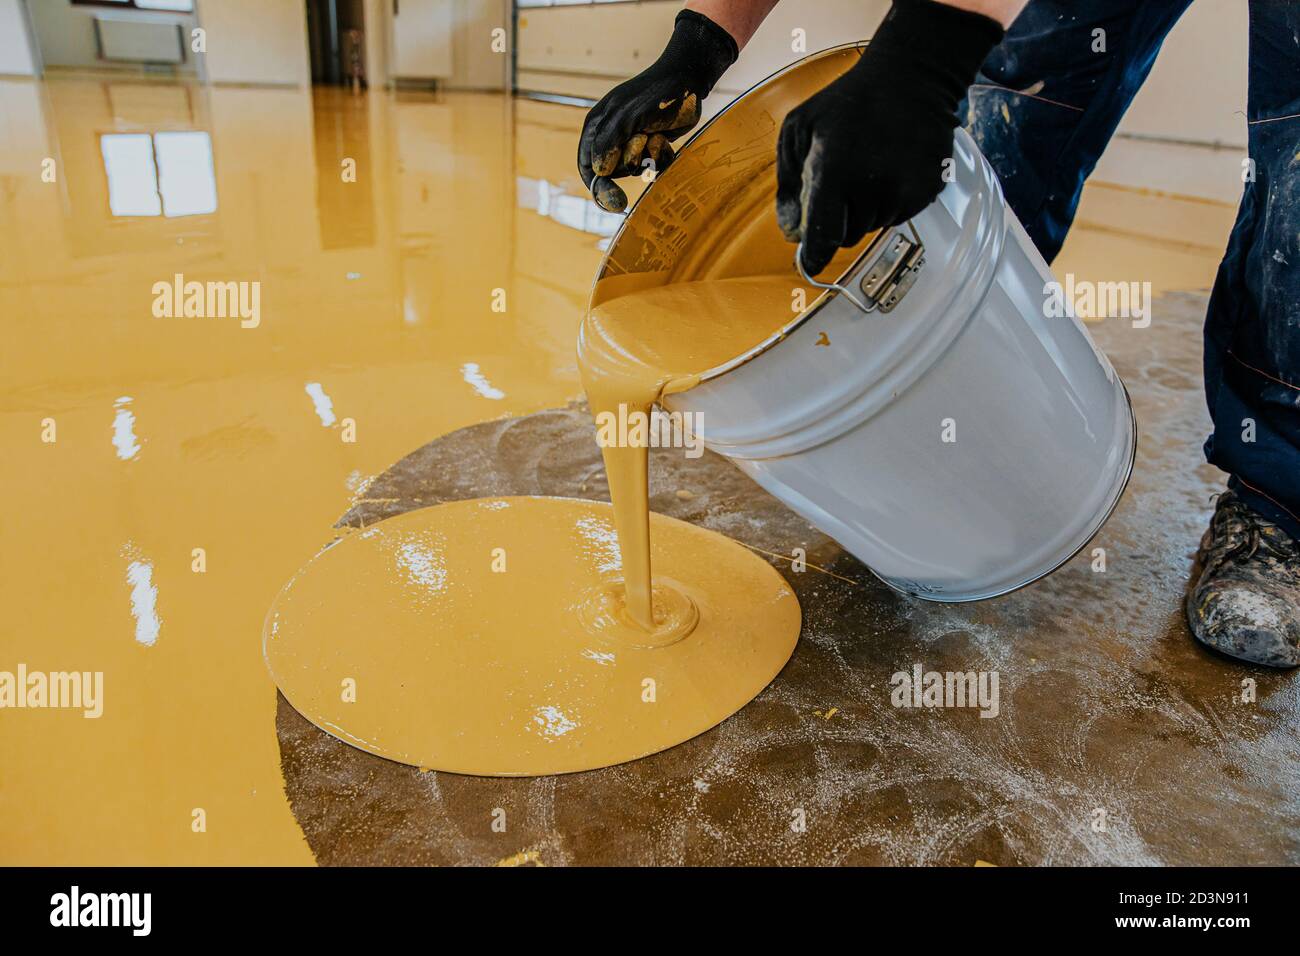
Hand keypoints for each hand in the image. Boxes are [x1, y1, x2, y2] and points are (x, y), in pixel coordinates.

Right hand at [578, 11, 736, 211]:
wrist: (687, 81)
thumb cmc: (654, 95)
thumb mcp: (627, 118)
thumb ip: (609, 144)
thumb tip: (598, 172)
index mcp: (597, 127)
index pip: (587, 166)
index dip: (598, 187)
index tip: (616, 201)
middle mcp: (611, 136)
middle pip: (612, 172)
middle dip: (629, 162)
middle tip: (641, 139)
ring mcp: (632, 141)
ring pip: (634, 170)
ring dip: (647, 157)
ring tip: (655, 133)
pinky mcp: (651, 145)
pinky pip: (652, 166)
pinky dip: (660, 156)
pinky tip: (665, 137)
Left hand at [776, 0, 1003, 274]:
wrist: (912, 78)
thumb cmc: (847, 102)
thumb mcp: (799, 129)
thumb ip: (788, 184)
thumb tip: (791, 233)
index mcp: (836, 172)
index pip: (823, 238)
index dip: (814, 256)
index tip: (809, 264)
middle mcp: (873, 188)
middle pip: (846, 236)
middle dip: (838, 218)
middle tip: (842, 180)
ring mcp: (904, 192)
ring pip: (872, 227)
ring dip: (864, 208)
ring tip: (868, 167)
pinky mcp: (927, 192)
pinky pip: (897, 215)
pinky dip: (889, 200)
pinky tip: (889, 167)